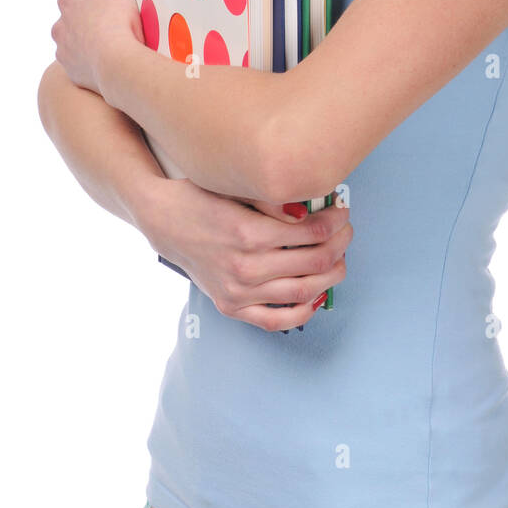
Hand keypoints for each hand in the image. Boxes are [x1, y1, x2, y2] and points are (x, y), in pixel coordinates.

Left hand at [51, 0, 144, 93]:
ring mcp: (66, 51)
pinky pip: (90, 63)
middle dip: (103, 16)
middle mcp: (60, 25)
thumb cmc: (116, 18)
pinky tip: (118, 59)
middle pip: (86, 15)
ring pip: (86, 40)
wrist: (116, 64)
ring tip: (125, 42)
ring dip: (101, 39)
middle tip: (129, 20)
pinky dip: (101, 60)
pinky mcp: (74, 73)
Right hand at [138, 179, 352, 332]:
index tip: (342, 210)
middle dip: (340, 243)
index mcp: (249, 232)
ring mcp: (238, 291)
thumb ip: (274, 199)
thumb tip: (312, 209)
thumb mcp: (236, 186)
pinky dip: (303, 311)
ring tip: (338, 259)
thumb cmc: (200, 196)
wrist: (163, 219)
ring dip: (331, 274)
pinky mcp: (231, 306)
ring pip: (304, 291)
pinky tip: (316, 296)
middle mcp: (245, 267)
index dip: (336, 220)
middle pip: (315, 261)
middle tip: (345, 230)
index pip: (313, 231)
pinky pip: (276, 320)